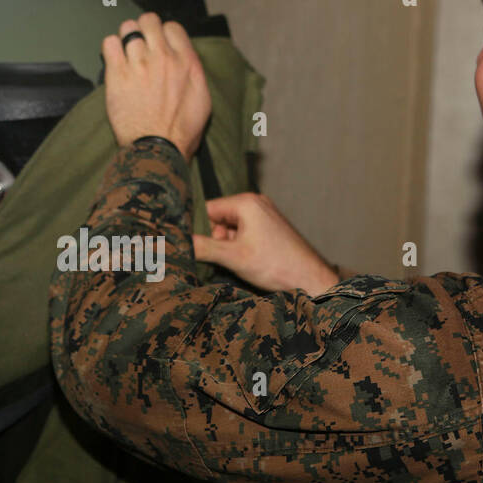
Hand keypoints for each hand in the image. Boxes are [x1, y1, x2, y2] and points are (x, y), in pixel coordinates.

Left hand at [101, 12, 211, 158]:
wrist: (158, 150)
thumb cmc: (182, 132)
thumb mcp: (202, 99)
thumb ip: (192, 73)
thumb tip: (184, 60)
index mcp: (186, 62)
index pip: (172, 27)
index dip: (164, 34)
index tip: (160, 45)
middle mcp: (163, 57)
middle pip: (149, 21)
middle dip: (144, 29)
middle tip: (140, 45)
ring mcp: (139, 64)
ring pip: (127, 29)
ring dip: (126, 39)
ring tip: (125, 53)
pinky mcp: (117, 75)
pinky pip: (109, 43)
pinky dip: (110, 48)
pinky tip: (114, 60)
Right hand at [193, 193, 338, 294]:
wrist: (311, 280)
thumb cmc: (275, 265)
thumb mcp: (232, 257)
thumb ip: (201, 247)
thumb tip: (172, 243)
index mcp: (246, 202)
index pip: (207, 209)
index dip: (200, 230)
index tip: (198, 248)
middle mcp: (256, 203)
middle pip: (218, 219)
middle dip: (217, 240)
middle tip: (228, 258)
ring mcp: (265, 215)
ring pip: (231, 229)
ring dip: (229, 247)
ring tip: (242, 262)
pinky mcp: (271, 229)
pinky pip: (244, 234)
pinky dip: (241, 248)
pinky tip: (250, 262)